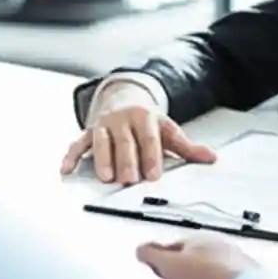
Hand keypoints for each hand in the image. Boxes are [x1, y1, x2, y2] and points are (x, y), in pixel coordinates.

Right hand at [60, 82, 215, 183]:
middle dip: (127, 160)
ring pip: (101, 141)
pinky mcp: (88, 132)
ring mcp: (104, 125)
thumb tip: (211, 158)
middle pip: (125, 141)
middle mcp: (123, 119)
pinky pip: (78, 143)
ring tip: (105, 178)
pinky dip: (71, 156)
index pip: (149, 137)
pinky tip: (66, 170)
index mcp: (145, 117)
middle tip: (129, 180)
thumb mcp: (167, 130)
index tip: (154, 174)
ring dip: (102, 159)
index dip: (151, 155)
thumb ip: (186, 147)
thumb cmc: (147, 123)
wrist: (124, 98)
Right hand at [136, 237, 257, 278]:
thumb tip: (140, 249)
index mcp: (201, 240)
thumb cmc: (209, 276)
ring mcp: (230, 273)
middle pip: (187, 268)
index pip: (172, 247)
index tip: (150, 271)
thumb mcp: (169, 264)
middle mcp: (218, 253)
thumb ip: (151, 255)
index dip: (158, 260)